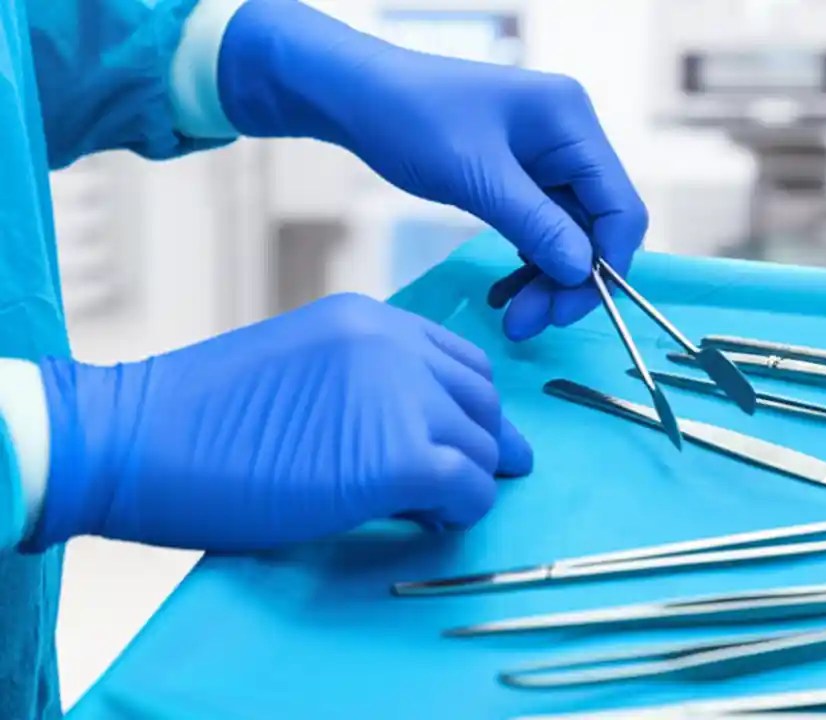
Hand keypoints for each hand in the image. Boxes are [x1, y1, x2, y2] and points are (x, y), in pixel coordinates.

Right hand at [27, 294, 530, 551]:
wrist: (135, 440)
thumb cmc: (198, 420)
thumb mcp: (301, 373)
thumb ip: (365, 386)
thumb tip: (419, 435)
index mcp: (369, 319)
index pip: (461, 359)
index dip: (470, 405)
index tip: (468, 438)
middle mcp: (396, 346)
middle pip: (482, 400)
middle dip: (483, 443)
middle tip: (469, 480)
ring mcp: (402, 399)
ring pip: (482, 446)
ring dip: (470, 480)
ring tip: (436, 508)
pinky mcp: (400, 459)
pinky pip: (470, 490)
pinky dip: (461, 512)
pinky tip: (431, 523)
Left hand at [218, 0, 648, 340]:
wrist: (355, 97)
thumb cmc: (413, 120)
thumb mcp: (476, 175)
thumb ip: (535, 224)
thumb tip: (583, 272)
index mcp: (571, 122)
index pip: (620, 205)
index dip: (608, 262)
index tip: (569, 308)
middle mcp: (570, 139)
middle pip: (598, 227)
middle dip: (570, 279)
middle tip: (531, 324)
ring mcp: (548, 160)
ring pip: (570, 236)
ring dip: (548, 280)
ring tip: (514, 320)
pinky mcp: (523, 179)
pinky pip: (543, 231)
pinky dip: (529, 265)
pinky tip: (506, 295)